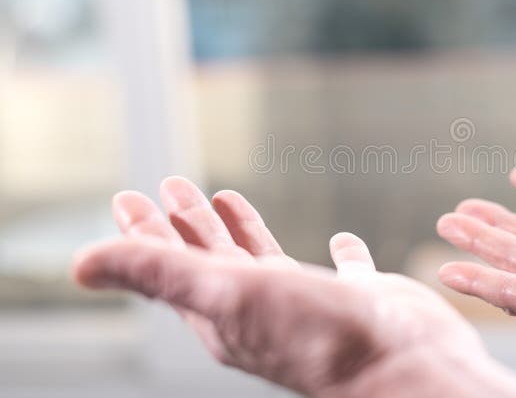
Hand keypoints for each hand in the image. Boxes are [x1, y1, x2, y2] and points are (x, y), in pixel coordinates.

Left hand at [72, 177, 515, 397]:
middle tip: (170, 185)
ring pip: (263, 260)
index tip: (127, 196)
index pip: (166, 266)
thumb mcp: (226, 293)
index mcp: (220, 312)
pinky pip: (340, 269)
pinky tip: (341, 240)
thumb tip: (78, 263)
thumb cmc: (317, 334)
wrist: (403, 364)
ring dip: (241, 230)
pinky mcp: (356, 299)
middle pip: (208, 260)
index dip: (142, 232)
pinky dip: (338, 252)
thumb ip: (157, 273)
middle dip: (186, 223)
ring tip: (227, 196)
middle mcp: (259, 310)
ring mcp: (307, 306)